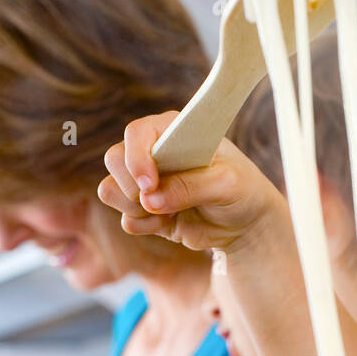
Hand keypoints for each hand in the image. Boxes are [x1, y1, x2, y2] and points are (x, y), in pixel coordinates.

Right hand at [97, 111, 287, 255]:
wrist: (245, 224)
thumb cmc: (241, 190)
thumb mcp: (226, 184)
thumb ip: (190, 188)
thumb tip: (151, 200)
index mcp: (173, 130)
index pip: (137, 132)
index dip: (137, 158)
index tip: (150, 184)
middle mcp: (153, 151)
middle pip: (114, 159)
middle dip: (131, 186)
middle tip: (158, 203)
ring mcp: (146, 181)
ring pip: (111, 189)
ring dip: (134, 207)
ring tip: (167, 213)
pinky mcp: (145, 209)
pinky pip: (125, 218)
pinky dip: (143, 225)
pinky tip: (168, 224)